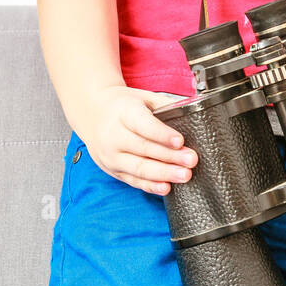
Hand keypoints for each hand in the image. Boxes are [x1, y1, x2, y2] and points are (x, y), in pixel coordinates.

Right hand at [78, 84, 197, 194]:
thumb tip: (194, 110)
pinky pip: (133, 180)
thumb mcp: (142, 97)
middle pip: (143, 148)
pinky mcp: (112, 170)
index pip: (143, 125)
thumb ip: (165, 105)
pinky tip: (166, 187)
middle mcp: (113, 135)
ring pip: (139, 167)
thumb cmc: (123, 105)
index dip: (162, 134)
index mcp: (123, 113)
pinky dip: (150, 186)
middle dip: (170, 157)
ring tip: (184, 175)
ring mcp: (110, 155)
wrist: (92, 112)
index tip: (180, 141)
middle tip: (191, 160)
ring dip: (163, 174)